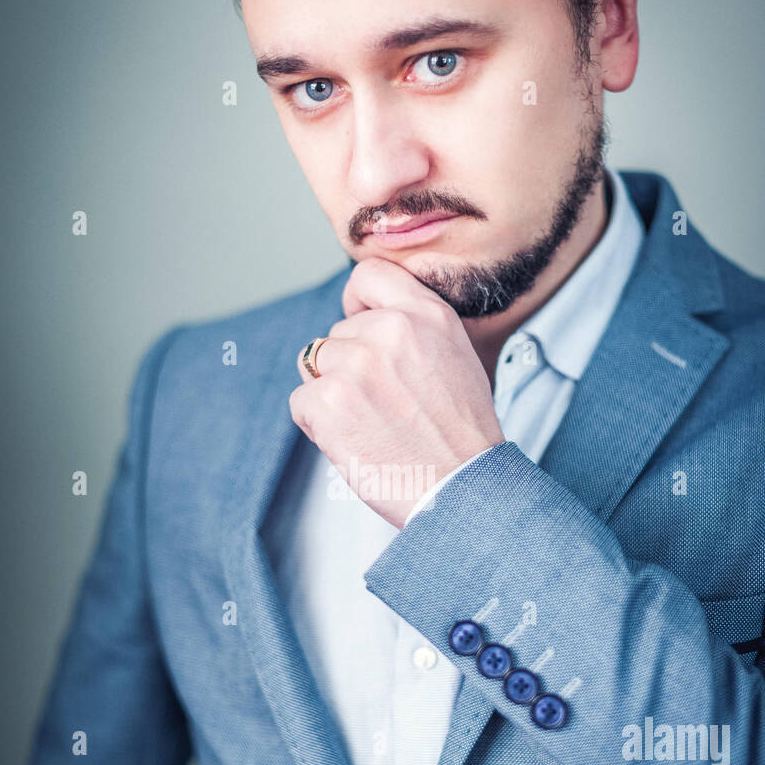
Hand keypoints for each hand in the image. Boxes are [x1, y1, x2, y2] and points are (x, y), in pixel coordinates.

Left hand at [290, 257, 504, 528]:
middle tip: (385, 406)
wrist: (463, 489)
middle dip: (348, 367)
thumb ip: (414, 328)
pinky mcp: (329, 400)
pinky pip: (302, 401)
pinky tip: (355, 441)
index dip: (356, 304)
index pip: (368, 275)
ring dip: (331, 395)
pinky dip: (318, 425)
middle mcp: (390, 330)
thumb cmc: (461, 436)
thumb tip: (366, 320)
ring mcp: (357, 364)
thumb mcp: (457, 356)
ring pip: (314, 365)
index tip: (361, 330)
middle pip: (336, 333)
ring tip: (371, 424)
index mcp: (427, 314)